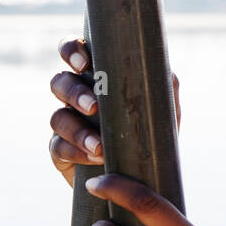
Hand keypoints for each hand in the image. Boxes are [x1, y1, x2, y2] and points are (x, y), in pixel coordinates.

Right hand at [50, 35, 180, 188]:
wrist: (143, 174)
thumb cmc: (151, 133)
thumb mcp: (163, 110)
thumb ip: (165, 87)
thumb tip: (167, 72)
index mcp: (96, 77)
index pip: (73, 51)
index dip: (71, 50)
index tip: (83, 64)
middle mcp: (75, 96)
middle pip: (59, 82)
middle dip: (74, 92)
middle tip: (93, 107)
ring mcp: (66, 124)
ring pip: (57, 117)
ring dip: (77, 130)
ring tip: (100, 146)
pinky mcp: (61, 151)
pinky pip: (58, 147)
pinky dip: (76, 152)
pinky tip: (94, 158)